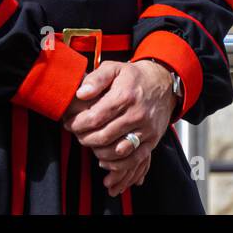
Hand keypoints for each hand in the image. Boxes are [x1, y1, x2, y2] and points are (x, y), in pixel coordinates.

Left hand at [61, 60, 175, 196]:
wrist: (163, 83)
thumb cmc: (134, 77)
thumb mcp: (114, 68)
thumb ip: (96, 79)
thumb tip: (80, 94)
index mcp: (124, 96)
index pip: (95, 117)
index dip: (78, 124)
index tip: (69, 124)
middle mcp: (136, 114)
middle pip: (103, 136)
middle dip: (84, 138)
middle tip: (77, 134)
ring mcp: (146, 129)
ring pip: (116, 150)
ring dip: (97, 151)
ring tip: (89, 143)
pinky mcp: (153, 140)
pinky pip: (133, 159)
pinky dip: (116, 164)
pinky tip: (104, 160)